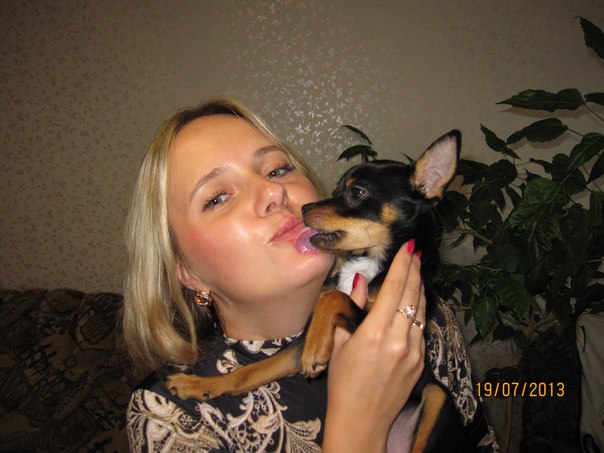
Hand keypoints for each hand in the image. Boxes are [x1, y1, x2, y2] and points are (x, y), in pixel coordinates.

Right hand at [322, 241, 425, 451]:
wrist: (361, 421)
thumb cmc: (342, 383)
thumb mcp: (341, 344)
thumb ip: (353, 309)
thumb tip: (360, 281)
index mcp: (374, 333)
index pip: (394, 289)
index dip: (402, 265)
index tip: (408, 248)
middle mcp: (398, 339)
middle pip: (412, 295)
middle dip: (414, 270)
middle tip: (415, 252)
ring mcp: (413, 352)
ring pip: (421, 310)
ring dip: (420, 288)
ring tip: (417, 271)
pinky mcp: (421, 362)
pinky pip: (422, 329)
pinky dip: (419, 311)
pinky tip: (416, 302)